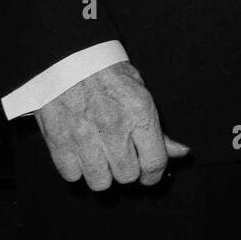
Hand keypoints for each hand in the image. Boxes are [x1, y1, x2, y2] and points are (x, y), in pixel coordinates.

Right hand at [33, 61, 188, 190]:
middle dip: (128, 170)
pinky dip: (77, 169)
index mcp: (140, 113)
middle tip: (123, 156)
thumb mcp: (141, 93)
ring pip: (100, 182)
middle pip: (127, 176)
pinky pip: (72, 176)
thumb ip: (159, 129)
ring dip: (102, 173)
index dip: (154, 175)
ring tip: (101, 155)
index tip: (149, 174)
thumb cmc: (109, 73)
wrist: (70, 57)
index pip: (155, 163)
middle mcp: (114, 128)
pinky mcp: (59, 143)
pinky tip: (81, 152)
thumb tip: (181, 152)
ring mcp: (84, 137)